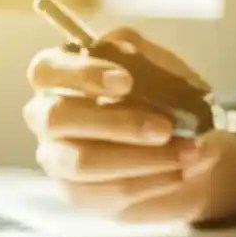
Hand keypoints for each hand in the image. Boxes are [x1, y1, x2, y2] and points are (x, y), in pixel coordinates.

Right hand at [24, 27, 235, 222]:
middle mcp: (48, 118)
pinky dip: (153, 181)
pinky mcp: (80, 195)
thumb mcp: (163, 71)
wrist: (184, 150)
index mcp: (61, 78)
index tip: (126, 80)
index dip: (81, 74)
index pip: (46, 70)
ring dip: (142, 158)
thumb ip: (142, 54)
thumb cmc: (163, 101)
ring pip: (83, 162)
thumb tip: (120, 41)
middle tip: (166, 127)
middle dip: (116, 122)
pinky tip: (182, 172)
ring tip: (189, 151)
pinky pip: (110, 191)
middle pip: (57, 118)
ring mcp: (59, 160)